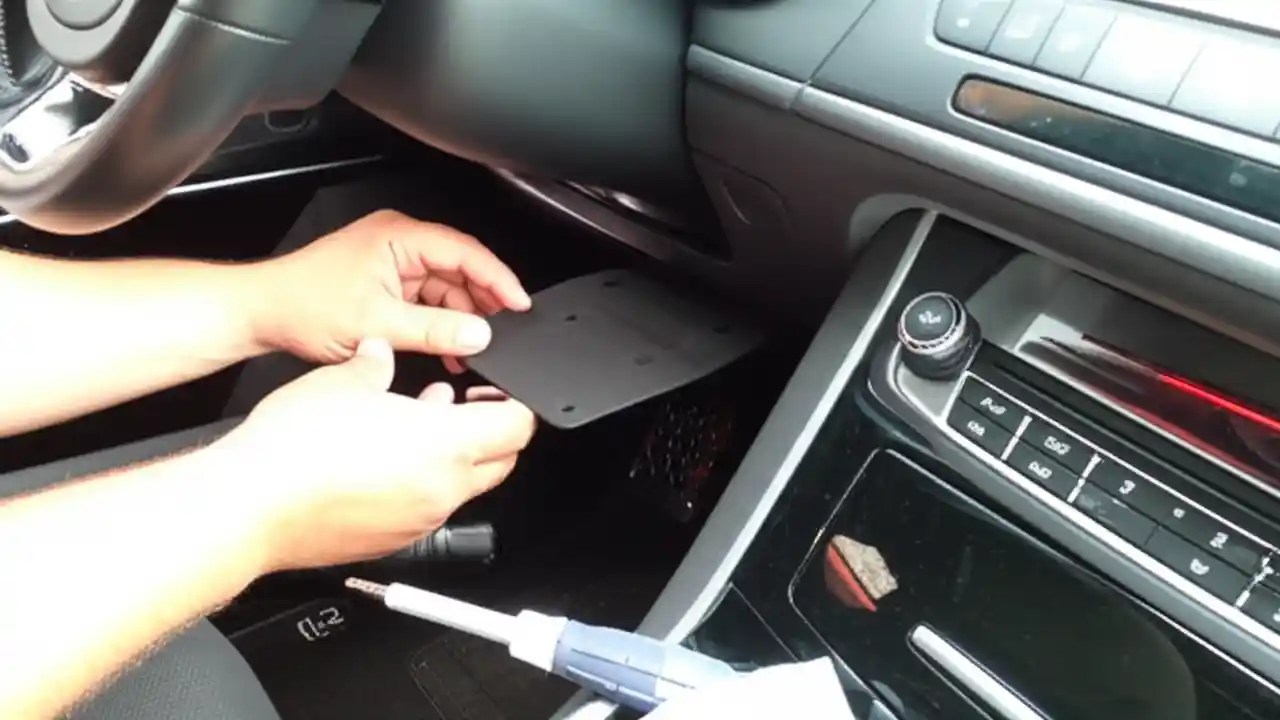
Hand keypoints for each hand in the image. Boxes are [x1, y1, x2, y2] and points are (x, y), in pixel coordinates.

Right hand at [212, 338, 536, 571]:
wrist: (250, 506)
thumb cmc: (295, 448)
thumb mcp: (343, 379)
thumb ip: (376, 363)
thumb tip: (381, 354)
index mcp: (447, 444)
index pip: (518, 426)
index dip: (515, 403)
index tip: (497, 392)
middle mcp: (442, 489)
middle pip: (502, 462)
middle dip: (493, 432)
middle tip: (469, 406)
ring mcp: (419, 521)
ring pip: (463, 487)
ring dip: (455, 456)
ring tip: (421, 423)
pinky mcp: (391, 540)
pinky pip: (426, 509)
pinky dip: (423, 483)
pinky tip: (388, 459)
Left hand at [253, 210, 531, 371]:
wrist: (263, 312)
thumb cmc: (303, 304)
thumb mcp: (377, 325)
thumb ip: (435, 331)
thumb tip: (480, 334)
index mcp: (399, 236)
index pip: (466, 252)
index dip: (498, 278)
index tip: (520, 303)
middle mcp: (399, 242)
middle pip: (459, 269)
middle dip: (481, 303)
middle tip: (503, 332)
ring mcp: (393, 261)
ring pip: (446, 288)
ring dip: (460, 319)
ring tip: (471, 351)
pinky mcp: (387, 281)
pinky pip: (427, 299)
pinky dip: (440, 323)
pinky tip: (449, 348)